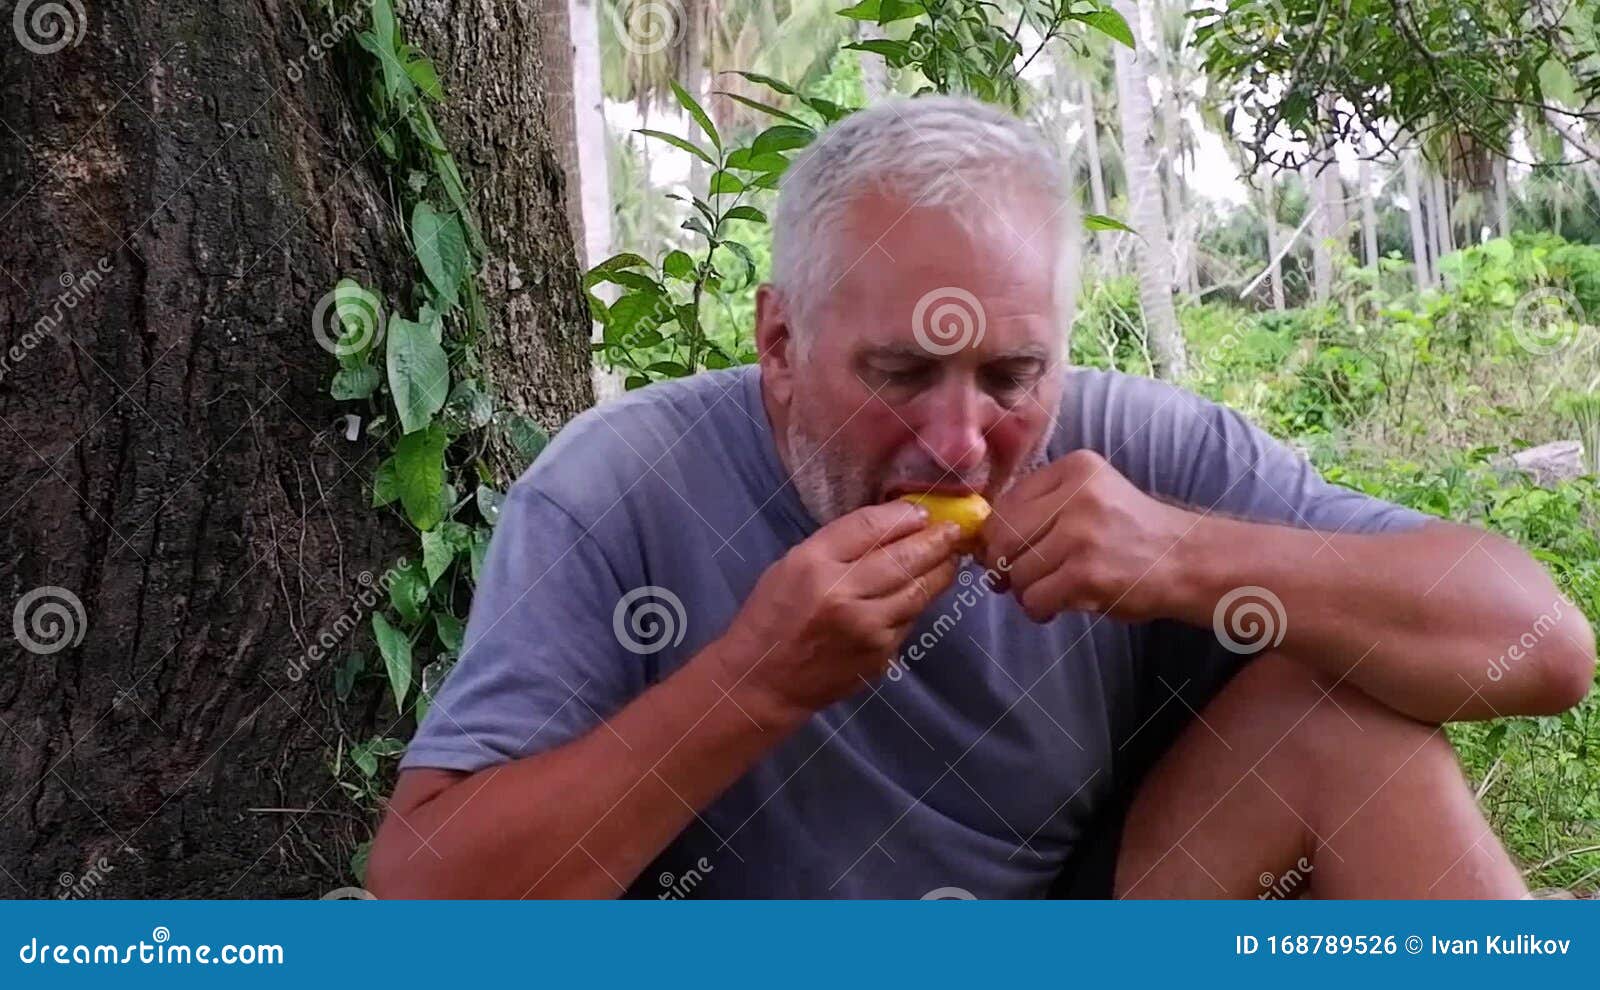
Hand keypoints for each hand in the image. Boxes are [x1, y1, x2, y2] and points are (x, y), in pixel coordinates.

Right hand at [718, 501, 963, 715]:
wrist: (765, 680)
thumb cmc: (774, 615)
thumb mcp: (792, 565)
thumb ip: (838, 544)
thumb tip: (891, 523)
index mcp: (814, 565)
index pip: (870, 527)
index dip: (904, 515)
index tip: (922, 511)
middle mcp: (844, 594)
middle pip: (905, 557)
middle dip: (937, 540)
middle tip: (955, 529)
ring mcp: (867, 628)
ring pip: (919, 590)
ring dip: (941, 570)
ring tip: (951, 556)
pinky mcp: (881, 654)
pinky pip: (910, 619)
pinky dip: (920, 601)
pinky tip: (924, 589)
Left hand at [978, 449, 1192, 622]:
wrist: (1187, 560)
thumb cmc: (1132, 532)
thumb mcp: (1092, 496)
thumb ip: (1043, 505)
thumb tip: (984, 539)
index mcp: (1075, 468)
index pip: (1006, 502)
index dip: (996, 534)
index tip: (1004, 552)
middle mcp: (1076, 495)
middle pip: (1002, 536)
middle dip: (1000, 564)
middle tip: (1010, 579)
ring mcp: (1082, 535)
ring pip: (1016, 572)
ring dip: (1023, 591)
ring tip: (1047, 591)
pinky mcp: (1087, 574)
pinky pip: (1034, 598)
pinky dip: (1037, 609)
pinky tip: (1055, 607)